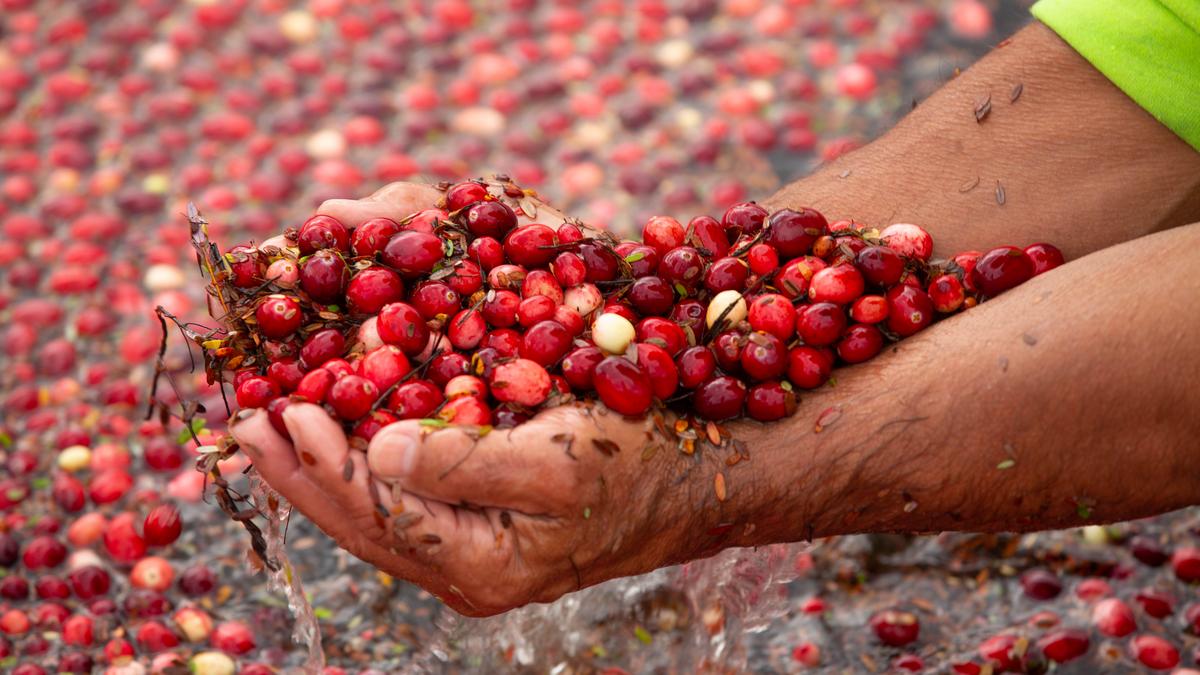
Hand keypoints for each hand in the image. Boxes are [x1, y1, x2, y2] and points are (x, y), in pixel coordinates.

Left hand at [231, 399, 749, 616]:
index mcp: (478, 565)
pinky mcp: (488, 528)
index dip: (320, 461)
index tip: (279, 408)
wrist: (699, 478)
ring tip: (276, 433)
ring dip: (323, 472)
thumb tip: (377, 451)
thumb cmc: (637, 462)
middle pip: (361, 524)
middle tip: (244, 425)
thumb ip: (462, 466)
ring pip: (378, 515)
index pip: (373, 515)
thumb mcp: (555, 459)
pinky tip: (347, 441)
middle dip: (300, 473)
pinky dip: (365, 469)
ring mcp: (476, 554)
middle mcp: (468, 571)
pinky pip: (406, 503)